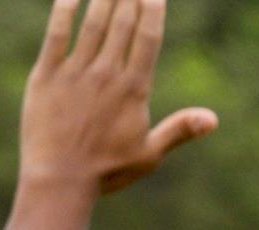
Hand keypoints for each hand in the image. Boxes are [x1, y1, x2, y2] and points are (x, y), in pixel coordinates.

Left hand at [20, 0, 217, 194]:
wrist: (59, 183)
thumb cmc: (105, 172)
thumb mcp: (148, 154)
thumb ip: (179, 130)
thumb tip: (213, 120)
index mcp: (134, 88)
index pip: (148, 36)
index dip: (153, 8)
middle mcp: (106, 74)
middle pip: (123, 21)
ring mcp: (75, 74)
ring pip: (93, 23)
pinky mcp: (45, 78)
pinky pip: (56, 35)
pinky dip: (64, 10)